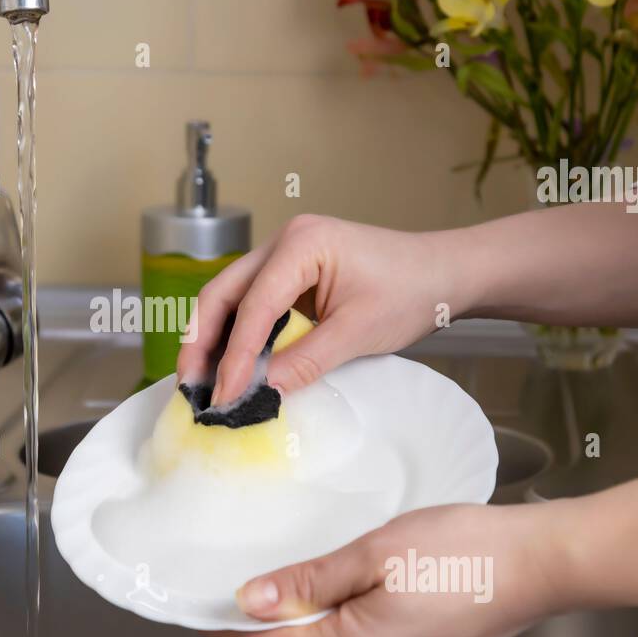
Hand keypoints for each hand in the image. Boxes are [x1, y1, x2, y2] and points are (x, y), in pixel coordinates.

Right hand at [176, 215, 458, 405]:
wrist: (445, 273)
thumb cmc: (412, 291)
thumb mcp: (358, 333)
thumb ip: (305, 361)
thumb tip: (261, 391)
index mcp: (301, 243)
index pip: (253, 306)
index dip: (234, 355)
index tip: (223, 395)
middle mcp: (283, 241)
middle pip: (223, 293)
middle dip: (202, 341)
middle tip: (191, 387)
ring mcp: (284, 255)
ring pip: (231, 298)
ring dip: (214, 339)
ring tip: (203, 382)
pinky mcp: (290, 274)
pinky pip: (252, 305)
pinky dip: (239, 336)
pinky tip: (233, 366)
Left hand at [210, 503, 565, 636]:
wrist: (542, 563)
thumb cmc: (467, 551)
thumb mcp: (373, 552)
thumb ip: (308, 580)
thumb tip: (252, 600)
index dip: (229, 628)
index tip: (198, 613)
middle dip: (268, 619)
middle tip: (238, 582)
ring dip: (311, 615)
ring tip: (292, 577)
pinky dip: (347, 618)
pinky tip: (349, 587)